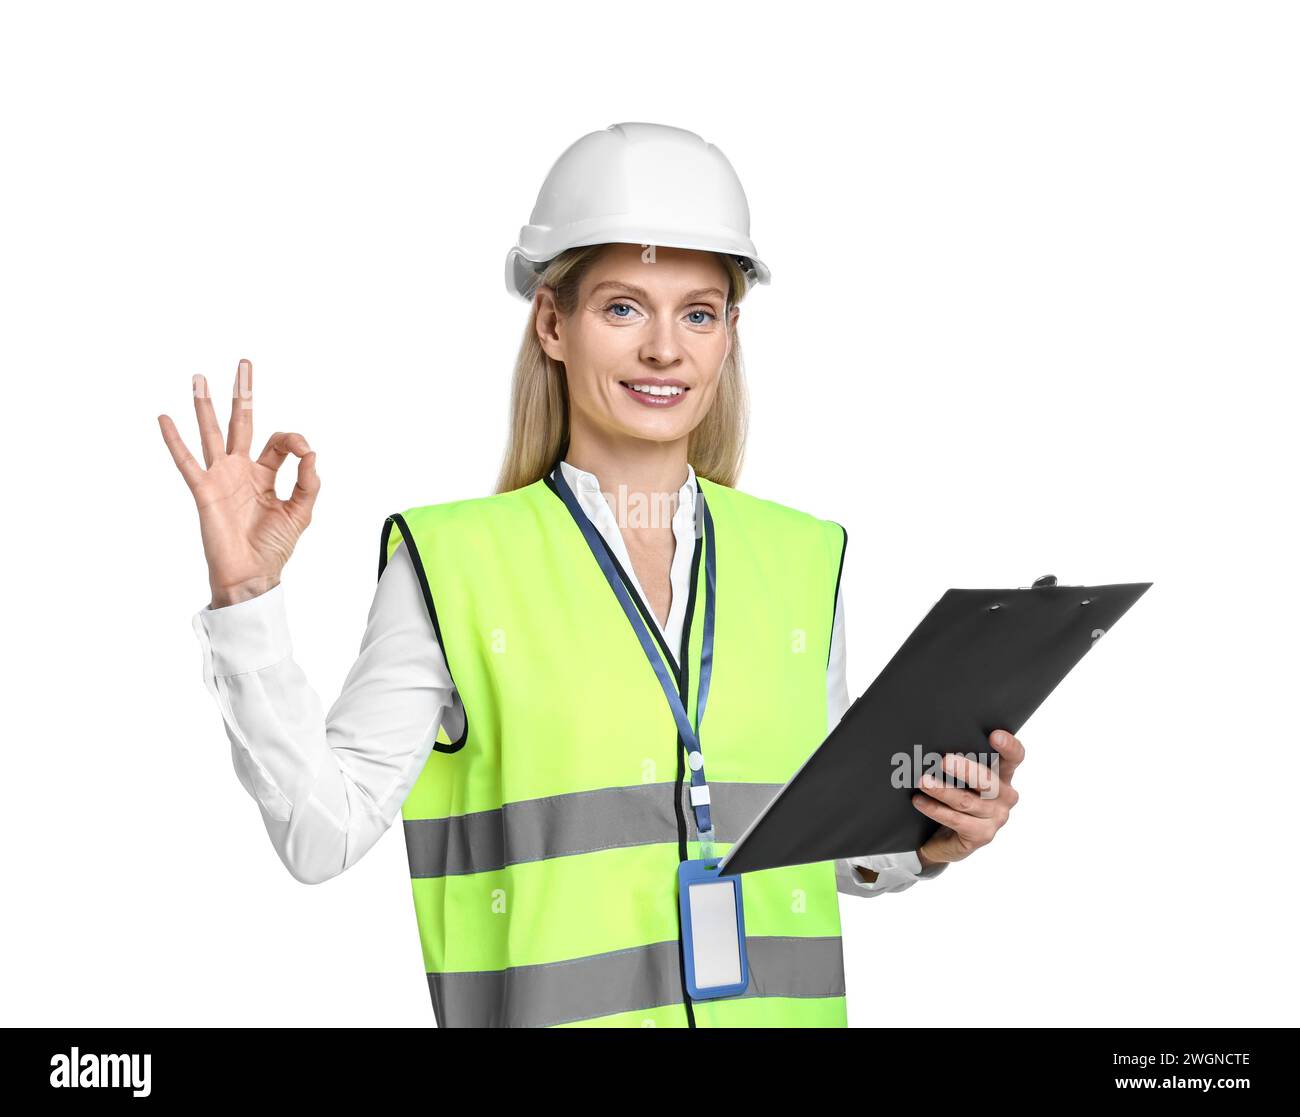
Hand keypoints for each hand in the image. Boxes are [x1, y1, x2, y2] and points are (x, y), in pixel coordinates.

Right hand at [157, 358, 319, 607]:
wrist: (251, 575)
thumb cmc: (273, 548)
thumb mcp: (301, 512)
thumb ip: (309, 481)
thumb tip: (311, 452)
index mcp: (266, 475)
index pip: (278, 442)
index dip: (293, 440)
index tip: (304, 450)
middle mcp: (241, 470)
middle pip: (241, 423)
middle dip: (242, 394)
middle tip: (244, 364)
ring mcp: (221, 477)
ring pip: (212, 433)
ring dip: (205, 405)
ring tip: (199, 377)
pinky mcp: (204, 490)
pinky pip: (186, 461)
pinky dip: (175, 440)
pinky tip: (164, 417)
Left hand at [912, 729, 1023, 868]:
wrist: (944, 839)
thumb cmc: (952, 798)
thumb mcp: (959, 778)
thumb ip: (958, 762)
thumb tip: (933, 744)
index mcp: (1003, 776)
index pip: (1014, 757)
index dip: (1008, 746)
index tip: (994, 736)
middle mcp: (1005, 796)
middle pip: (987, 780)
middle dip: (965, 769)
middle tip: (944, 760)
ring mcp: (996, 818)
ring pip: (966, 801)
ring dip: (942, 790)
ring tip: (923, 781)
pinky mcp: (982, 835)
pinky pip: (956, 820)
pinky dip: (935, 809)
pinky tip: (919, 801)